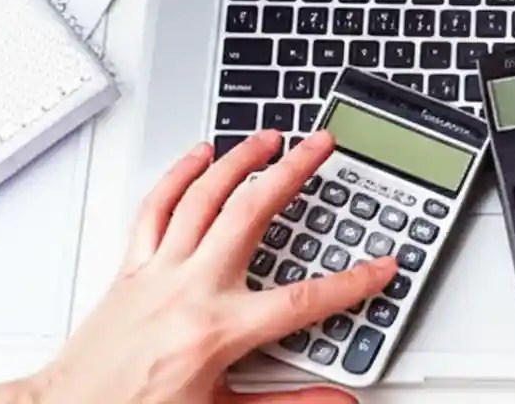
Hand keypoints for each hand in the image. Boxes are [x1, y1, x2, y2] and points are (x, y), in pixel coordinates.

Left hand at [0, 131, 396, 403]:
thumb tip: (336, 400)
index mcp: (218, 331)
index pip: (303, 300)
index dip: (351, 282)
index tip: (381, 265)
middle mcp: (190, 290)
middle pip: (251, 214)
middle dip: (292, 172)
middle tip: (321, 146)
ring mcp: (159, 271)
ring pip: (203, 198)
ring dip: (240, 160)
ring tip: (270, 137)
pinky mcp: (133, 267)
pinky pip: (156, 208)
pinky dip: (179, 175)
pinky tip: (200, 155)